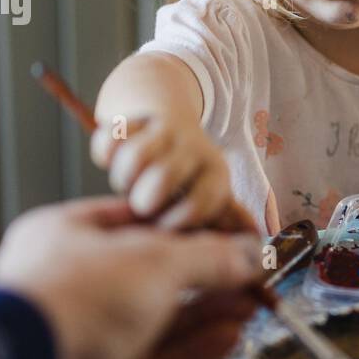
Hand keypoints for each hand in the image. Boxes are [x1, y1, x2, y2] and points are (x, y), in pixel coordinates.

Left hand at [0, 197, 263, 358]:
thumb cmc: (72, 301)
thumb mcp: (154, 260)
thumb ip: (209, 257)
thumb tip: (252, 254)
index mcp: (68, 238)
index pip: (141, 225)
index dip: (192, 230)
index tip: (236, 237)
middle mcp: (74, 288)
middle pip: (154, 279)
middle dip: (208, 278)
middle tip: (254, 277)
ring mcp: (86, 340)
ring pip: (160, 326)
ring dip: (208, 315)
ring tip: (252, 306)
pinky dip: (194, 353)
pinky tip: (229, 338)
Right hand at [90, 115, 246, 230]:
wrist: (165, 123)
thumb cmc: (188, 178)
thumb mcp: (210, 197)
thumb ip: (225, 220)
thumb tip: (253, 239)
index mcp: (216, 171)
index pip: (203, 200)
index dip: (180, 219)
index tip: (166, 227)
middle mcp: (193, 147)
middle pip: (164, 177)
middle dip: (146, 200)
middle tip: (142, 207)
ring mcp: (161, 130)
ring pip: (135, 157)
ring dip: (124, 179)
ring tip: (128, 187)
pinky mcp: (129, 120)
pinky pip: (110, 137)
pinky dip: (105, 153)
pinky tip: (110, 163)